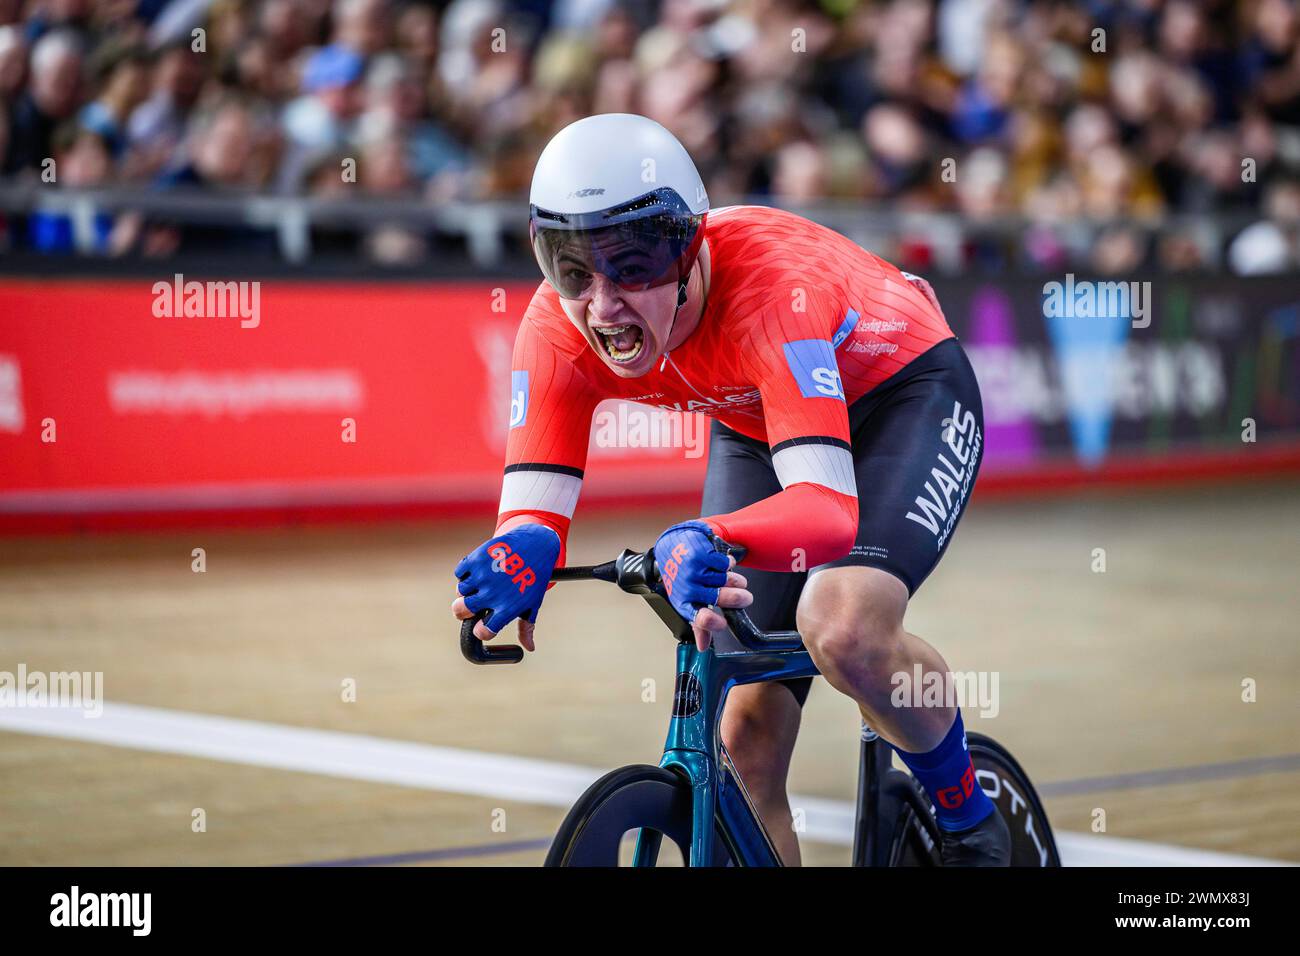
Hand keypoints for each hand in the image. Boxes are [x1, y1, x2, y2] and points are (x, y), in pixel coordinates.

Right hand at [451, 524, 559, 650]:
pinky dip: (464, 573)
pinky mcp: (477, 558)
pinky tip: (476, 571)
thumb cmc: (534, 577)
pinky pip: (459, 572)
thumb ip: (527, 627)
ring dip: (465, 590)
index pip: (484, 631)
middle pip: (460, 611)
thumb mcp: (533, 603)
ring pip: (460, 591)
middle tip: (465, 607)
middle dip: (460, 612)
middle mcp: (492, 593)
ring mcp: (483, 575)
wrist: (536, 544)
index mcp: (506, 608)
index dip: (480, 631)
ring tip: (477, 585)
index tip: (481, 626)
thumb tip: (529, 648)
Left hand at [653, 521, 752, 651]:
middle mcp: (688, 588)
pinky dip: (729, 564)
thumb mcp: (687, 601)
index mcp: (684, 604)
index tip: (724, 624)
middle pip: (717, 597)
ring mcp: (693, 570)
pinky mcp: (700, 555)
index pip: (697, 617)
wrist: (672, 545)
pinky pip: (724, 564)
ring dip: (735, 581)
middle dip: (736, 598)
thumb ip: (699, 624)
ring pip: (724, 580)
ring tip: (738, 581)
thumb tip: (704, 647)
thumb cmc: (681, 576)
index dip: (711, 623)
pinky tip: (725, 565)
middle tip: (746, 598)